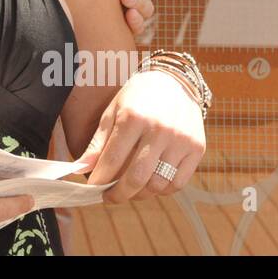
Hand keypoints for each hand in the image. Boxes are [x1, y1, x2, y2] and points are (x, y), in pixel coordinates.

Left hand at [76, 70, 205, 202]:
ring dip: (140, 194)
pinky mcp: (197, 148)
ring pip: (158, 184)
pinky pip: (178, 183)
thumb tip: (80, 169)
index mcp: (133, 118)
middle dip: (119, 194)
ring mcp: (180, 140)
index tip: (92, 188)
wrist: (174, 81)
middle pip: (137, 177)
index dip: (99, 179)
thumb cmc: (137, 98)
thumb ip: (97, 143)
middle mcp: (159, 130)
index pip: (112, 159)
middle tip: (109, 196)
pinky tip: (150, 185)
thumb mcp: (112, 112)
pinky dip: (162, 190)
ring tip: (129, 190)